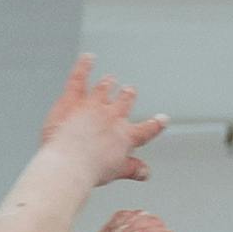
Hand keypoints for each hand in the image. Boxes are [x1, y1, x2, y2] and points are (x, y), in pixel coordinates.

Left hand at [37, 57, 156, 183]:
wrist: (70, 162)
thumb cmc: (90, 169)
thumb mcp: (116, 172)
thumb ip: (132, 169)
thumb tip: (145, 173)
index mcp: (125, 136)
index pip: (146, 130)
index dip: (155, 125)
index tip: (162, 119)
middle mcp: (112, 116)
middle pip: (124, 102)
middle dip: (127, 96)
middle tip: (130, 91)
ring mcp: (93, 105)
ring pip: (103, 89)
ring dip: (107, 83)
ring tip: (110, 79)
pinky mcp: (73, 99)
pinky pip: (80, 78)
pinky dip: (84, 66)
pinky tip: (88, 58)